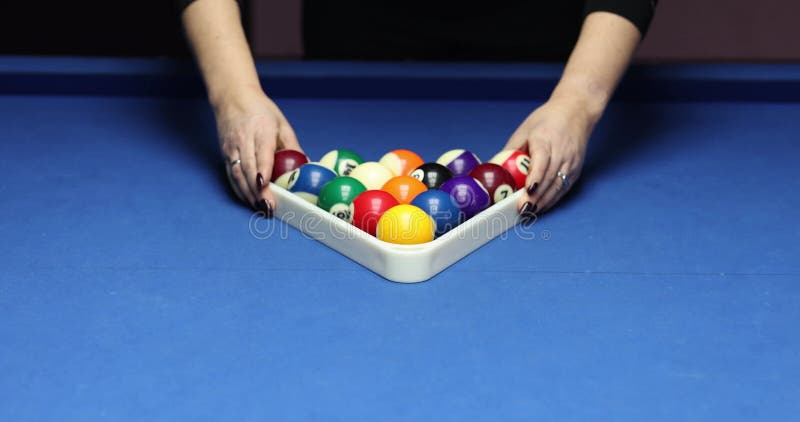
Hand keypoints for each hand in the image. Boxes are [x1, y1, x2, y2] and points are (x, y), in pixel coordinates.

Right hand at [215, 89, 301, 216]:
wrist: (233, 98)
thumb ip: (293, 147)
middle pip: (248, 168)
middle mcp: (243, 140)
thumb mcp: (282, 125)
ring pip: (237, 174)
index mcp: (261, 130)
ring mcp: (231, 148)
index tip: (265, 185)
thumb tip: (308, 167)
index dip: (262, 170)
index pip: (261, 153)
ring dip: (248, 194)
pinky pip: (231, 175)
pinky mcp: (225, 154)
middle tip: (268, 206)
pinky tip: (249, 200)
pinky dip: (239, 190)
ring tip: (260, 208)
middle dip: (256, 190)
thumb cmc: (261, 111)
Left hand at [503, 97, 595, 220]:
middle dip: (536, 196)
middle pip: (549, 178)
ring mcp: (571, 162)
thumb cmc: (547, 119)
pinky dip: (552, 199)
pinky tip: (541, 206)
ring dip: (544, 202)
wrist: (576, 112)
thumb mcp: (525, 129)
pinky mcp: (576, 169)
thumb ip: (511, 149)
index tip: (528, 189)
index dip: (536, 176)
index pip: (542, 161)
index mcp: (546, 139)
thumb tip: (494, 168)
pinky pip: (564, 188)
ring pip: (558, 186)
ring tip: (529, 212)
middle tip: (522, 208)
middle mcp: (561, 152)